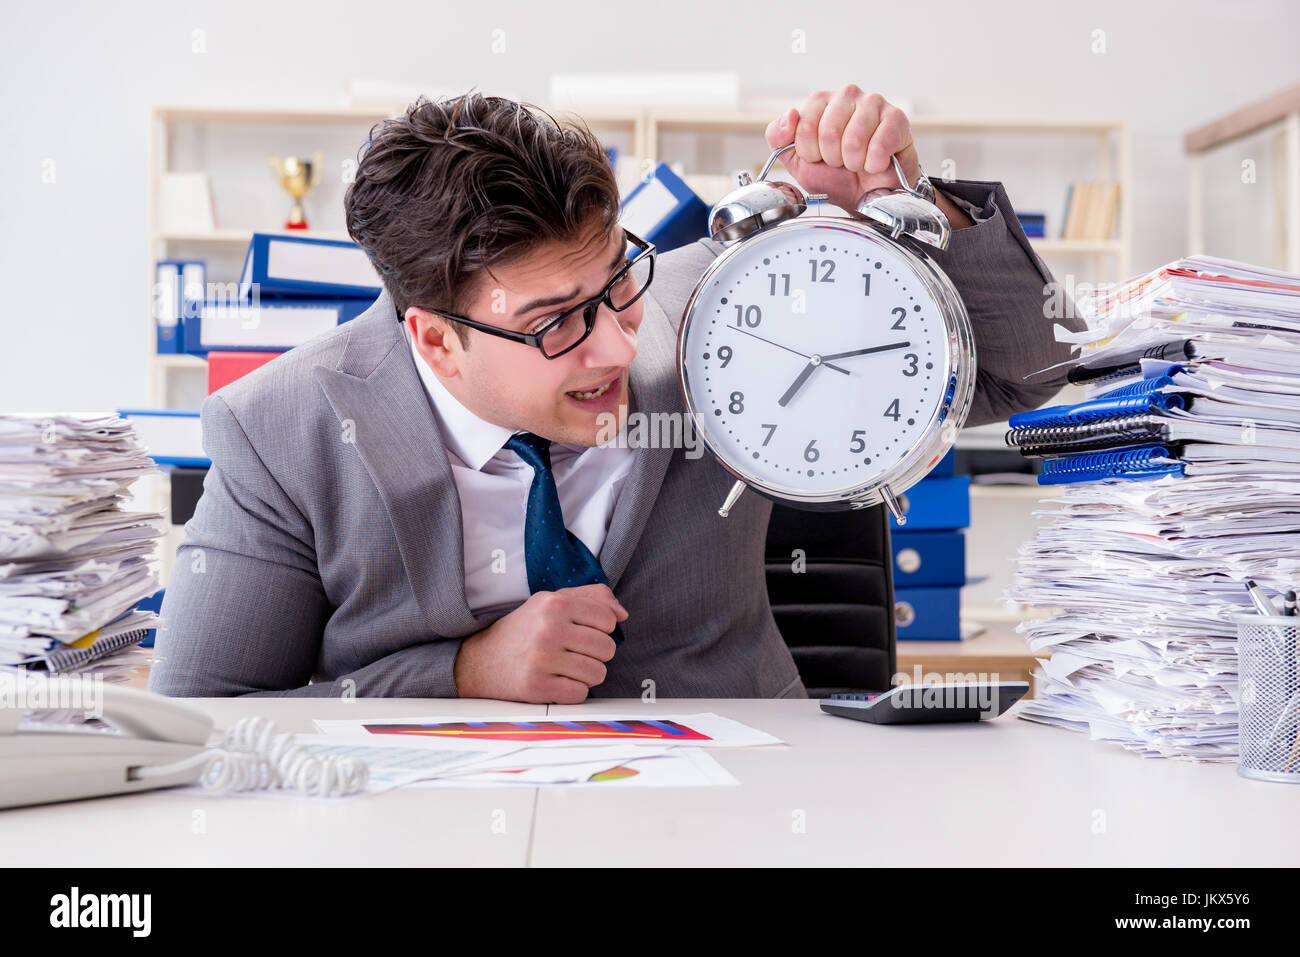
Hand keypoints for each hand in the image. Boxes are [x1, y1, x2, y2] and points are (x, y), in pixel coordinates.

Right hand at [453, 583, 626, 703]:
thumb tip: (622, 614)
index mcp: (554, 604)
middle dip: (595, 654)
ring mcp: (542, 659)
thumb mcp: (551, 601)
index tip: (582, 633)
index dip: (600, 629)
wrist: (478, 661)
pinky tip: (555, 682)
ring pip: (598, 673)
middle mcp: (549, 628)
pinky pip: (580, 694)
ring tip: (565, 668)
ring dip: (586, 675)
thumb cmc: (523, 630)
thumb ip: (590, 597)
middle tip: (573, 653)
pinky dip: (572, 692)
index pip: (608, 619)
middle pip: (607, 648)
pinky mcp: (536, 687)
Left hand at [764, 85, 919, 212]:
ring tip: (858, 162)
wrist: (865, 195)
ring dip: (854, 162)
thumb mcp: (797, 161)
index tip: (819, 158)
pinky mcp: (896, 118)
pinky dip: (874, 164)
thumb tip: (789, 115)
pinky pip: (879, 145)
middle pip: (829, 131)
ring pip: (854, 140)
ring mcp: (873, 102)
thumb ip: (778, 137)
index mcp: (820, 101)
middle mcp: (846, 95)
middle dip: (833, 158)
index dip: (810, 152)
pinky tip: (876, 162)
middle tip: (841, 162)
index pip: (804, 125)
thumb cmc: (834, 175)